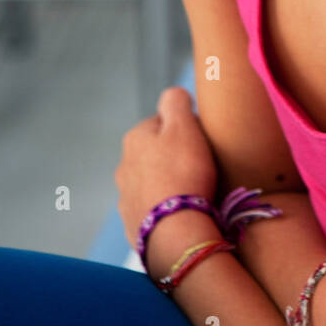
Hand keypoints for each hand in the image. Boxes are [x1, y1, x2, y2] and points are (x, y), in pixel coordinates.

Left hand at [114, 86, 217, 252]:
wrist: (175, 231)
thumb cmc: (184, 172)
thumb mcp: (184, 125)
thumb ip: (176, 101)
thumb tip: (173, 94)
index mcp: (134, 138)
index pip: (162, 121)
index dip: (185, 128)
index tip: (201, 141)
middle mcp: (124, 166)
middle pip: (155, 152)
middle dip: (173, 156)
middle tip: (199, 166)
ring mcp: (126, 198)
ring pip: (152, 180)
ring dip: (168, 182)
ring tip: (192, 192)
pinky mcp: (133, 225)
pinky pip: (152, 208)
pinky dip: (165, 207)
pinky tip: (181, 211)